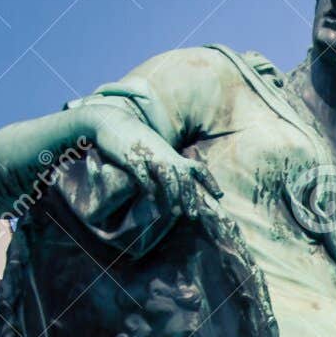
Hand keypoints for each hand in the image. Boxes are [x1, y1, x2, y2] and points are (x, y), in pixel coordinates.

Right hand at [90, 110, 219, 211]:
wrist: (115, 121)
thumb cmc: (138, 140)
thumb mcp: (159, 150)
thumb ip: (171, 164)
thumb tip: (181, 182)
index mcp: (173, 156)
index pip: (198, 169)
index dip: (209, 181)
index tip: (220, 195)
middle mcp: (165, 156)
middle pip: (183, 178)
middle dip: (189, 197)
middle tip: (193, 215)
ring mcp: (149, 157)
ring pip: (166, 177)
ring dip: (172, 195)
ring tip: (175, 213)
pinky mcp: (131, 157)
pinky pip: (142, 174)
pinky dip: (148, 186)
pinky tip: (151, 199)